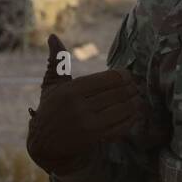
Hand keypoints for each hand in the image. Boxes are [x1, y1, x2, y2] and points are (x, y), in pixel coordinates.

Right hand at [26, 34, 159, 174]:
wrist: (45, 145)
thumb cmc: (52, 109)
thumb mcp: (52, 85)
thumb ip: (58, 61)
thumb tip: (53, 36)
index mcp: (72, 90)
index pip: (111, 78)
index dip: (124, 75)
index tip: (126, 76)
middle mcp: (80, 107)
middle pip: (121, 93)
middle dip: (132, 88)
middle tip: (135, 87)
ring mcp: (89, 125)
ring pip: (125, 109)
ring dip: (136, 103)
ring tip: (137, 99)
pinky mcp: (96, 139)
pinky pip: (123, 126)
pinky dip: (132, 119)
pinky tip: (134, 114)